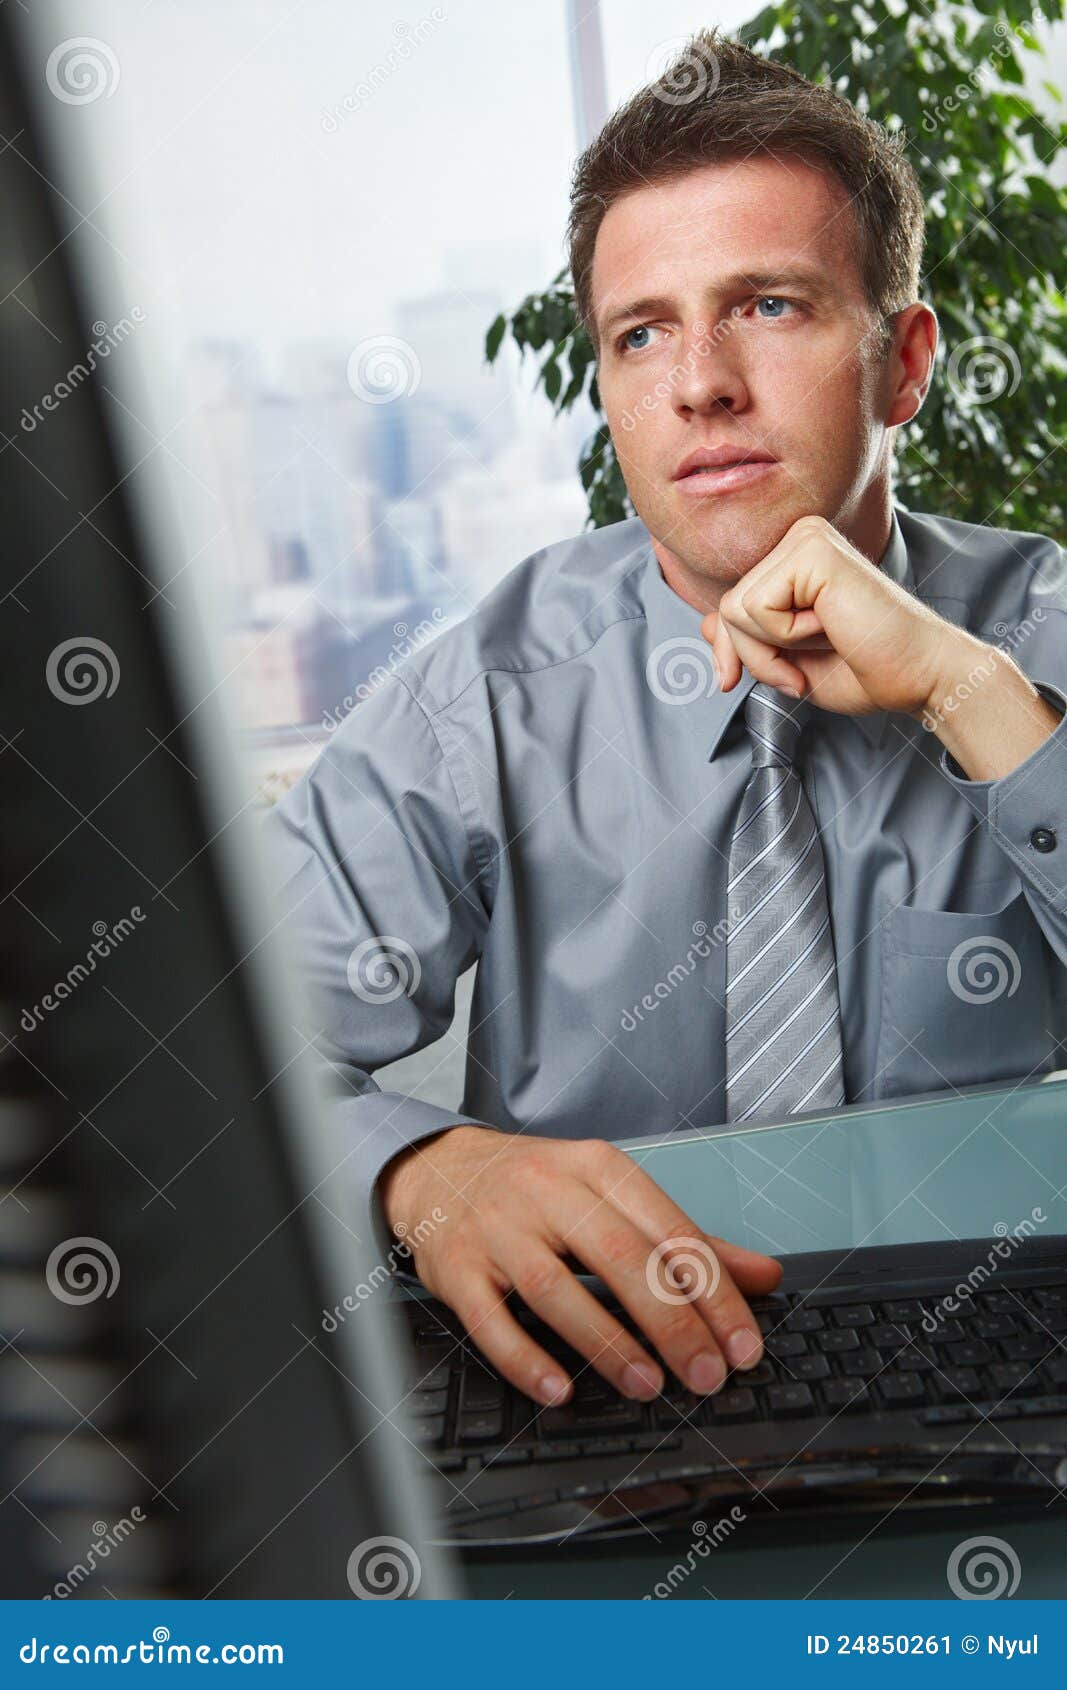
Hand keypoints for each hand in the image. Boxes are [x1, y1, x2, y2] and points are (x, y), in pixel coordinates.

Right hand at [379, 1125, 781, 1405]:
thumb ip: (686, 1239)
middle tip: (706, 1375)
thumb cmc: (538, 1189)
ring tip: (649, 1386)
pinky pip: (489, 1320)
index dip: (712, 1292)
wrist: (437, 1170)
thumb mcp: (612, 1194)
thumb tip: (763, 1277)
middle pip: (619, 1257)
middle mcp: (547, 1190)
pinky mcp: (456, 1268)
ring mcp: (497, 1229)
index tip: (743, 1345)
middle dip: (671, 1323)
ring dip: (608, 1344)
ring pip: (555, 1289)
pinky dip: (525, 1359)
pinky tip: (560, 1391)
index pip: (668, 1229)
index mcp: (597, 1167)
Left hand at [700, 513, 969, 719]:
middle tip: (804, 668)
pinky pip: (755, 608)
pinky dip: (785, 637)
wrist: (918, 675)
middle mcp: (799, 538)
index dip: (734, 651)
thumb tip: (702, 625)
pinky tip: (829, 628)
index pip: (730, 604)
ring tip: (825, 641)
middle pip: (726, 608)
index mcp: (794, 560)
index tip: (753, 680)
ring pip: (734, 609)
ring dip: (772, 650)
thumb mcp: (786, 661)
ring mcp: (805, 538)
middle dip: (756, 655)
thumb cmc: (866, 667)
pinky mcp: (811, 550)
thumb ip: (745, 640)